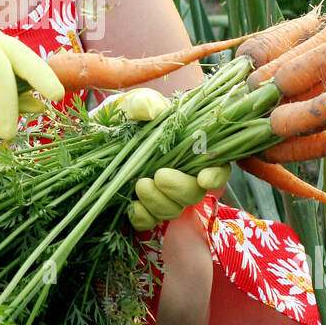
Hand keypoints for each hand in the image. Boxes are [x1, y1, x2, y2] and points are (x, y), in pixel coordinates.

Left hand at [92, 90, 228, 230]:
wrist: (107, 131)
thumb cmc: (134, 114)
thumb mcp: (138, 103)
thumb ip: (145, 103)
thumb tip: (150, 109)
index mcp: (195, 148)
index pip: (218, 166)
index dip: (216, 175)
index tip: (204, 179)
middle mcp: (185, 175)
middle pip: (195, 193)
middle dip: (179, 188)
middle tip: (159, 176)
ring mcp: (166, 194)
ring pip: (174, 210)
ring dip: (158, 202)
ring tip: (140, 184)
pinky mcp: (146, 206)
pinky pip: (150, 221)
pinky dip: (142, 217)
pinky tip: (132, 206)